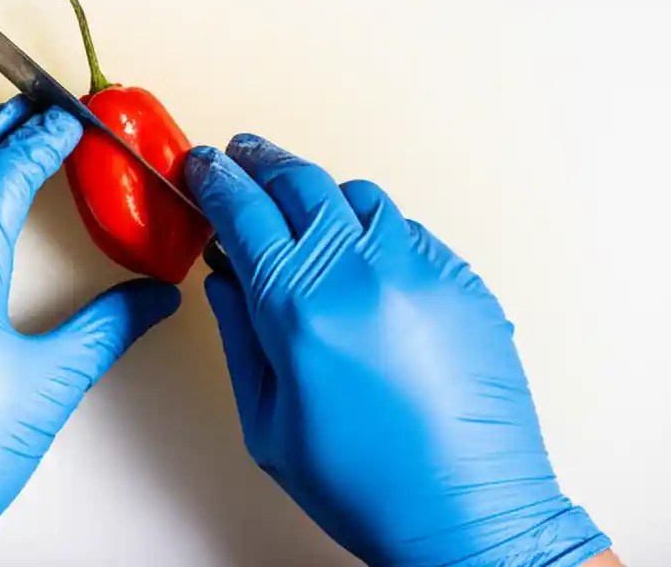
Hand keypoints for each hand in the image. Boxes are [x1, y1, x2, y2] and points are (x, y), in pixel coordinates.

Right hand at [185, 134, 611, 566]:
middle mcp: (363, 274)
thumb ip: (240, 338)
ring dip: (319, 190)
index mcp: (302, 309)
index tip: (200, 166)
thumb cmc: (367, 486)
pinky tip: (360, 253)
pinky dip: (373, 227)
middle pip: (301, 182)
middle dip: (261, 161)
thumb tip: (225, 279)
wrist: (470, 515)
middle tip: (241, 154)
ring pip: (360, 196)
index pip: (245, 211)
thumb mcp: (269, 424)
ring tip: (299, 203)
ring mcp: (422, 272)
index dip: (215, 180)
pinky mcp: (463, 283)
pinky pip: (408, 230)